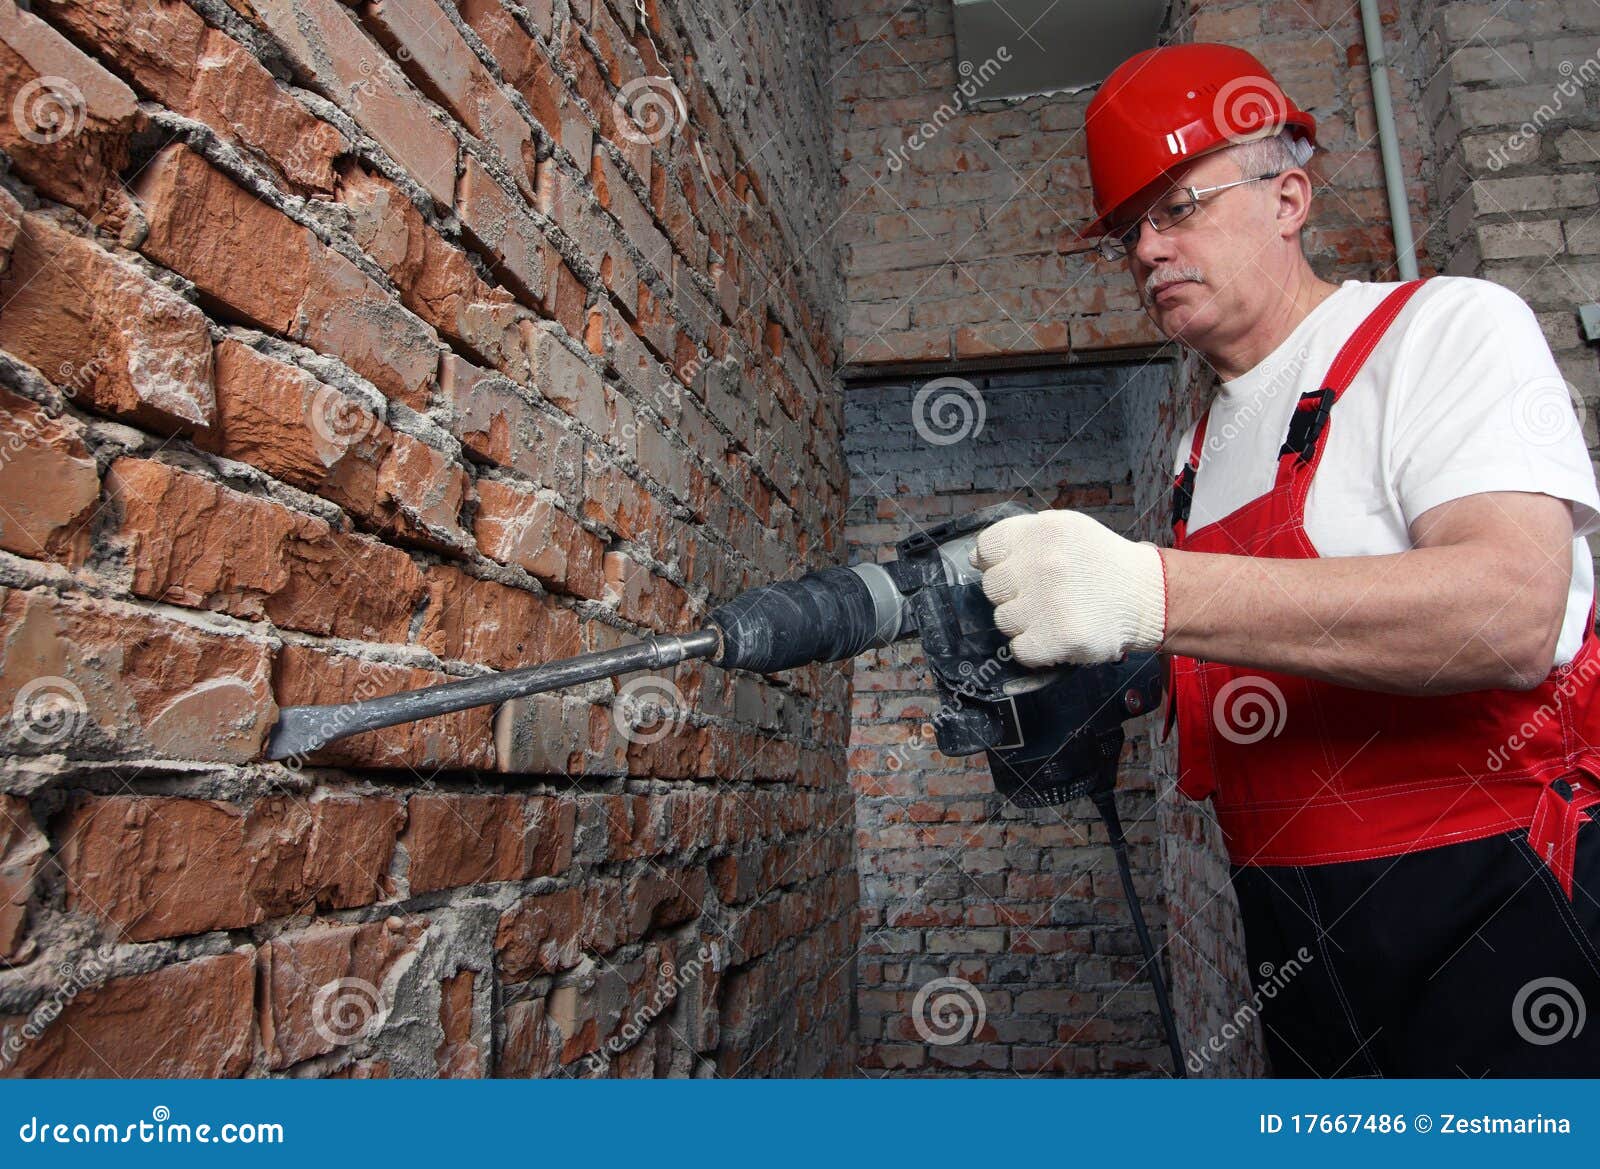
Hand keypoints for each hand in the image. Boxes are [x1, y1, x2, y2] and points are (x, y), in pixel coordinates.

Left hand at [970, 510, 1167, 667]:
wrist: (1147, 595)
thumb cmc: (1101, 563)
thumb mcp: (1066, 530)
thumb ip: (1021, 538)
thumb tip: (975, 557)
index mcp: (1042, 531)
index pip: (987, 547)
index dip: (997, 562)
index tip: (1016, 570)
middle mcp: (1042, 564)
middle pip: (992, 586)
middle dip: (1012, 593)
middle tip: (1043, 594)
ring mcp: (1048, 602)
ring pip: (1003, 619)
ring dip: (1024, 622)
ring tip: (1054, 614)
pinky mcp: (1055, 637)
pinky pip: (1019, 648)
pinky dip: (1035, 648)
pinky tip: (1056, 634)